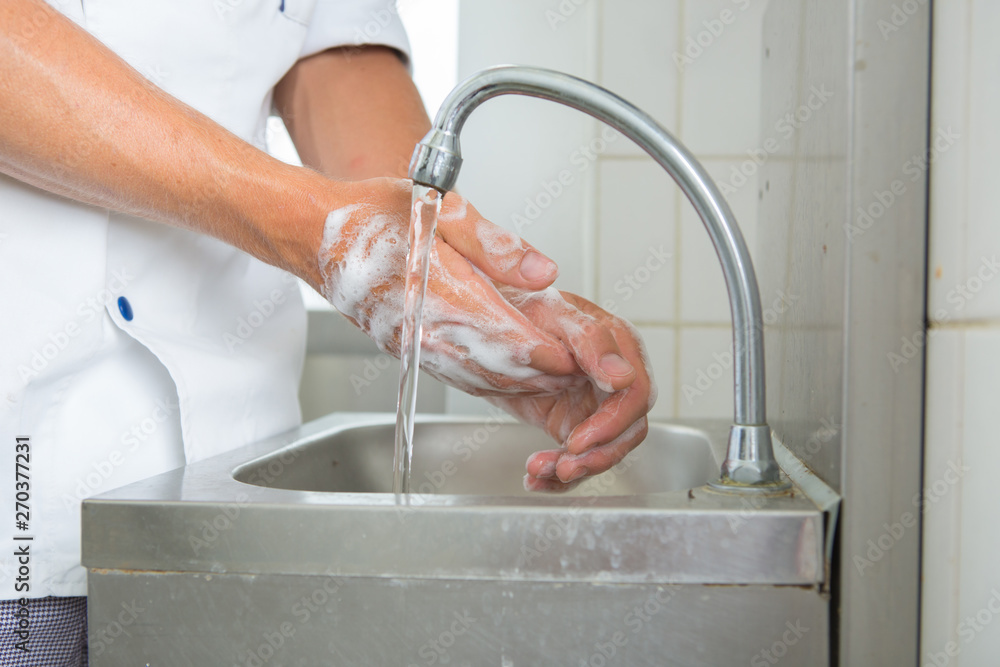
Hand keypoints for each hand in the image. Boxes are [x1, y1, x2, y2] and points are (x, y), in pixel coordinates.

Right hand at [317, 178, 583, 394]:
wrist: (317, 237)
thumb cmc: (373, 215)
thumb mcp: (440, 207)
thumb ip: (495, 244)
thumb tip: (543, 272)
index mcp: (439, 292)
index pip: (504, 335)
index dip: (543, 351)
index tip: (575, 356)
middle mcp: (426, 328)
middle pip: (496, 367)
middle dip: (542, 376)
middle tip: (580, 376)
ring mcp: (415, 345)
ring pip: (477, 379)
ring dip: (519, 385)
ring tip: (556, 382)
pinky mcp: (409, 351)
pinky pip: (455, 377)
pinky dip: (489, 384)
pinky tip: (510, 382)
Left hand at [491, 288, 656, 491]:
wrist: (485, 323)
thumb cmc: (521, 306)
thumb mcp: (554, 316)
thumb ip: (591, 341)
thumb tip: (624, 376)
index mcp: (618, 345)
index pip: (636, 394)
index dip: (613, 423)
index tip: (579, 440)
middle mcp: (612, 376)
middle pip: (627, 429)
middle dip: (598, 454)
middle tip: (565, 465)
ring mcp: (593, 402)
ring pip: (604, 449)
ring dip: (576, 468)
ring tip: (541, 471)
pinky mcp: (571, 422)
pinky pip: (576, 456)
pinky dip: (556, 474)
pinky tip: (536, 478)